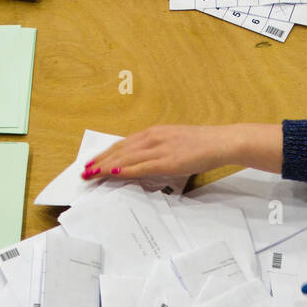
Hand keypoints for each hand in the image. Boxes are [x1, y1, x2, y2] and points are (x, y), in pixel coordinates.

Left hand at [82, 124, 283, 180]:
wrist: (221, 141)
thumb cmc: (203, 145)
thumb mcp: (176, 145)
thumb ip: (160, 153)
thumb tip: (148, 166)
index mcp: (154, 133)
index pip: (124, 144)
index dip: (106, 154)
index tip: (93, 162)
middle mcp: (153, 137)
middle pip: (120, 150)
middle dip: (100, 161)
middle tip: (84, 171)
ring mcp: (160, 148)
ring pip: (127, 158)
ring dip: (107, 166)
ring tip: (92, 174)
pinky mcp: (168, 160)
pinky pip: (142, 166)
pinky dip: (127, 170)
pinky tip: (114, 173)